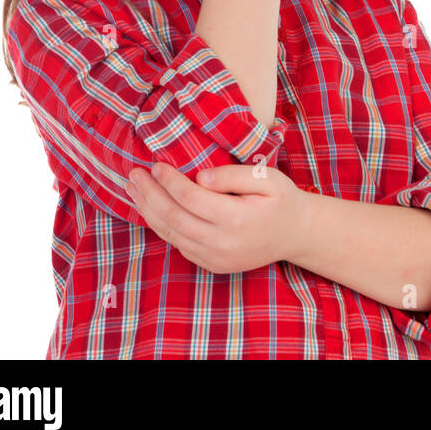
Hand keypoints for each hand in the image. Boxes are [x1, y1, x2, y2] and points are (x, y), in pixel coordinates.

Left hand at [124, 160, 311, 274]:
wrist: (296, 234)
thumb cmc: (282, 200)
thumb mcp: (267, 178)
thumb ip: (233, 176)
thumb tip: (199, 177)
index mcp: (236, 218)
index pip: (190, 197)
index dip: (169, 181)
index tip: (155, 165)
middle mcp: (222, 242)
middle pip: (173, 218)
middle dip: (150, 195)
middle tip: (134, 175)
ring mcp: (215, 258)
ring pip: (171, 234)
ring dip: (149, 211)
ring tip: (135, 191)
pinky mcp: (212, 265)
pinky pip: (179, 245)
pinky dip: (162, 227)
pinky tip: (153, 210)